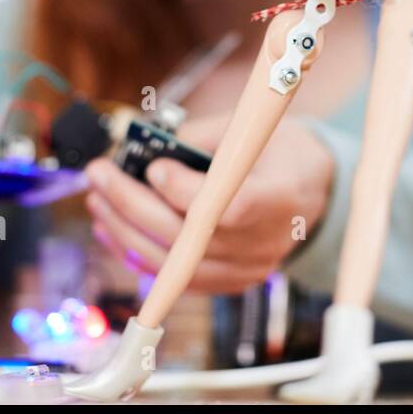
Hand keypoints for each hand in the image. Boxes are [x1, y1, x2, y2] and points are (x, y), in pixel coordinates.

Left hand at [84, 115, 334, 293]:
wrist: (314, 193)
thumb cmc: (279, 153)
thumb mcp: (249, 131)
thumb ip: (199, 140)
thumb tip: (142, 148)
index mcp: (281, 196)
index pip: (230, 207)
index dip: (184, 192)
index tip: (154, 167)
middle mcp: (266, 242)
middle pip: (190, 237)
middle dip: (132, 204)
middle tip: (99, 175)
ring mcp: (248, 269)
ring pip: (174, 263)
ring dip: (124, 231)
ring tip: (98, 199)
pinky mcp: (231, 283)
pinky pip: (176, 277)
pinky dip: (138, 254)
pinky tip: (113, 228)